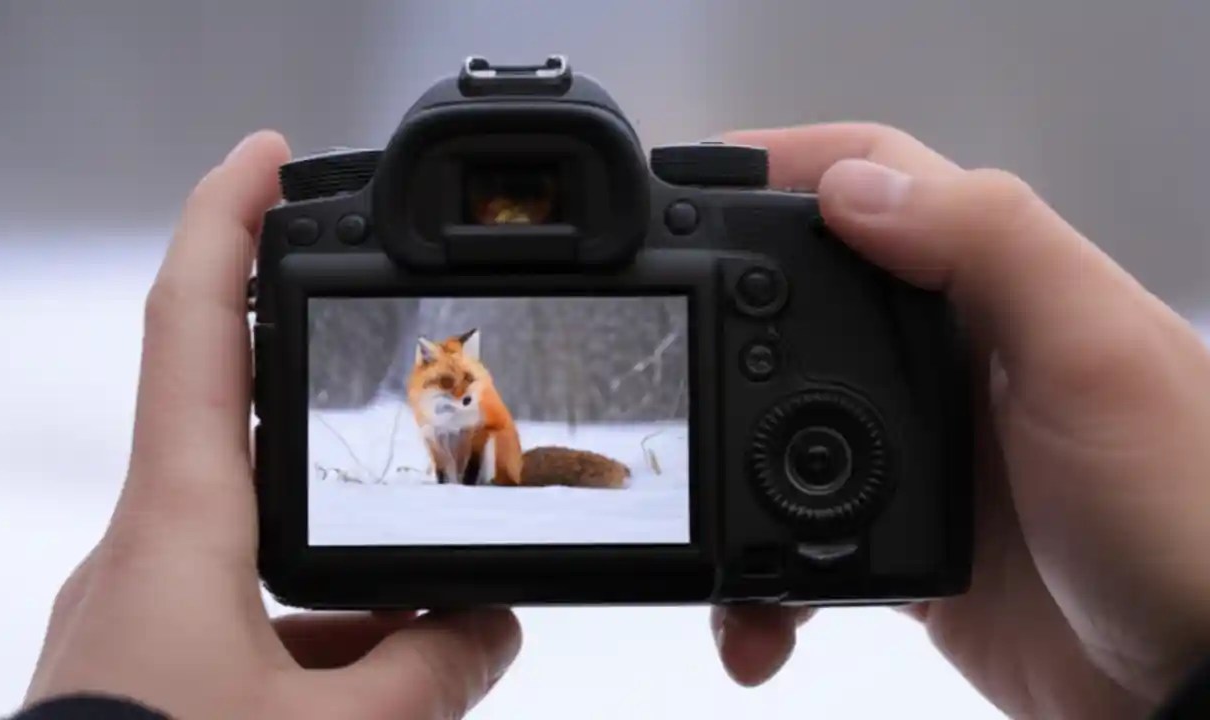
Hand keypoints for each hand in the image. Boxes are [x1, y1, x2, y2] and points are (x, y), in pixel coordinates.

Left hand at [23, 131, 521, 719]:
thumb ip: (430, 674)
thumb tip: (489, 626)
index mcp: (178, 526)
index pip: (193, 326)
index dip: (228, 220)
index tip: (268, 155)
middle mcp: (150, 551)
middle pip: (250, 431)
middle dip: (337, 403)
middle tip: (418, 395)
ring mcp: (150, 611)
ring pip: (270, 544)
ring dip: (358, 559)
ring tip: (453, 602)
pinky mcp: (157, 665)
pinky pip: (258, 616)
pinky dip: (332, 634)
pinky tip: (396, 678)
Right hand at [707, 123, 1209, 717]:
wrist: (1191, 685)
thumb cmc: (1186, 520)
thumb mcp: (1095, 357)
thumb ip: (986, 248)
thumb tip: (852, 187)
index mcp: (1001, 285)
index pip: (882, 179)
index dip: (787, 162)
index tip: (694, 185)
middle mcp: (955, 354)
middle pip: (805, 296)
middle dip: (724, 322)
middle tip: (667, 356)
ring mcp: (922, 447)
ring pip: (779, 425)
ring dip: (726, 473)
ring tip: (704, 518)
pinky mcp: (902, 532)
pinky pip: (793, 538)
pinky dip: (760, 581)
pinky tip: (761, 617)